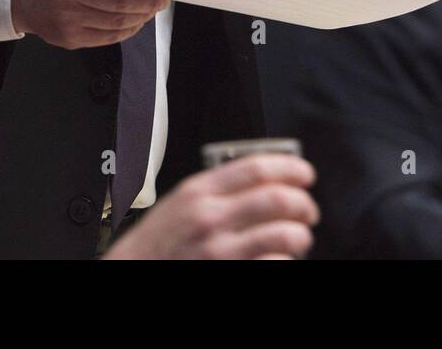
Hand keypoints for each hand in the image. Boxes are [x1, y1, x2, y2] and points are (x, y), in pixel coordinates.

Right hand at [103, 153, 319, 259]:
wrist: (133, 271)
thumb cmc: (158, 242)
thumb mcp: (181, 200)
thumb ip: (217, 186)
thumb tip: (264, 176)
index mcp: (199, 191)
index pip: (256, 167)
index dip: (290, 168)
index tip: (305, 173)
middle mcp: (211, 219)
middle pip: (277, 198)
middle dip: (303, 203)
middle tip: (307, 209)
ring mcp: (220, 251)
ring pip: (283, 234)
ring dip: (301, 235)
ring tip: (299, 237)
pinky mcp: (229, 274)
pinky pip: (274, 264)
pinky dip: (285, 260)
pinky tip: (281, 258)